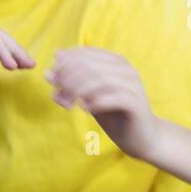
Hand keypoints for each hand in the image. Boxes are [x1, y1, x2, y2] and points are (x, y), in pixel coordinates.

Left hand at [45, 47, 160, 160]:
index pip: (85, 53)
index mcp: (115, 62)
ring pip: (100, 79)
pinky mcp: (136, 103)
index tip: (52, 80)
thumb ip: (70, 82)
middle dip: (68, 78)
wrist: (140, 138)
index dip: (64, 64)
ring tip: (67, 104)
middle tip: (58, 94)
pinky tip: (84, 108)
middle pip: (90, 65)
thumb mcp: (86, 97)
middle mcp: (126, 69)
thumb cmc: (111, 114)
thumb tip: (50, 68)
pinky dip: (94, 102)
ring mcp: (133, 84)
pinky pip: (112, 97)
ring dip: (77, 91)